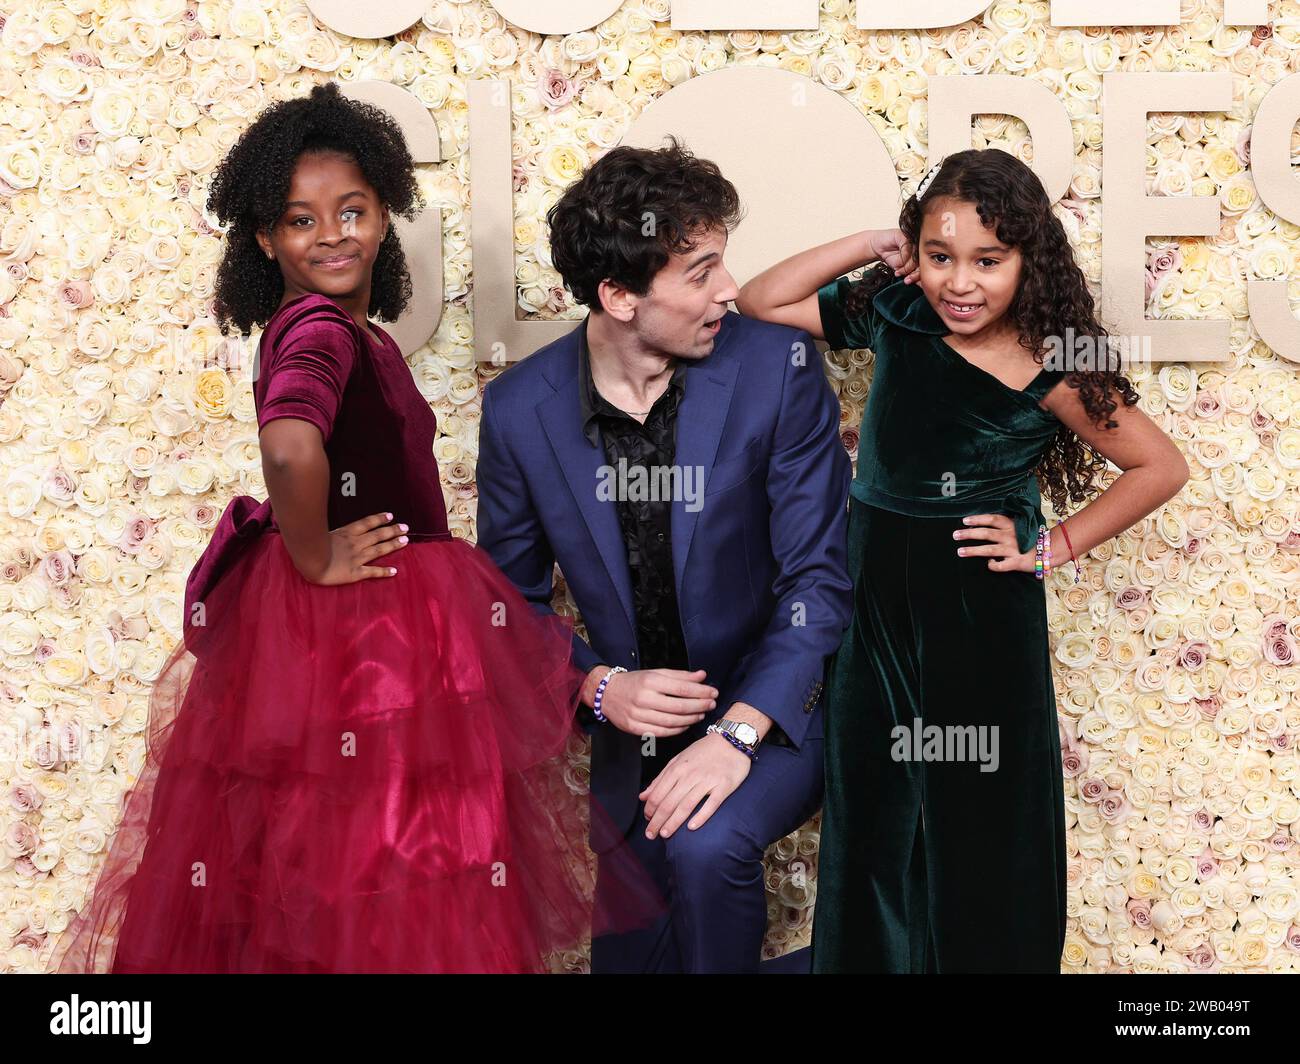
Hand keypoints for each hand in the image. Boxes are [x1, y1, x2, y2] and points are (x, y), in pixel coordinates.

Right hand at [297, 511, 408, 584]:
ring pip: (379, 550)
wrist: (309, 562)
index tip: (390, 516)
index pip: (367, 523)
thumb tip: (329, 522)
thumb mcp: (320, 532)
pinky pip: (372, 572)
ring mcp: (357, 558)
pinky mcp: (355, 573)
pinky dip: (384, 571)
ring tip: (405, 541)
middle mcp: (355, 544)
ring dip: (393, 545)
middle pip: (378, 535)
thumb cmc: (310, 546)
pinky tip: (394, 571)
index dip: (379, 519)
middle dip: (392, 530)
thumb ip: (330, 529)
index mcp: (346, 533)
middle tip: (406, 527)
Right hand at [592, 667, 716, 737]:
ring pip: (672, 721)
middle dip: (700, 706)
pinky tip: (686, 724)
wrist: (607, 693)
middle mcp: (644, 698)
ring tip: (701, 714)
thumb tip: (702, 676)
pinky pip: (661, 732)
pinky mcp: (635, 728)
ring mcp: (638, 715)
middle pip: (679, 706)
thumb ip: (680, 675)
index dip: (701, 692)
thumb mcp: (656, 673)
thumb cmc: (635, 682)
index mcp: (650, 681)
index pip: (682, 688)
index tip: (713, 692)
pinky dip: (677, 729)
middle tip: (711, 704)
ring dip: (691, 719)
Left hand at [639, 732, 751, 838]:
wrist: (731, 740)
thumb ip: (660, 779)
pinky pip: (711, 804)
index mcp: (677, 769)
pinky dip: (700, 816)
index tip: (647, 821)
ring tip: (665, 834)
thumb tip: (643, 796)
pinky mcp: (724, 786)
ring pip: (686, 805)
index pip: (658, 794)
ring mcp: (707, 781)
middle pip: (669, 803)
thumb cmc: (703, 752)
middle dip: (657, 821)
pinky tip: (691, 827)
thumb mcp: (678, 760)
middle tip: (651, 835)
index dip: (650, 810)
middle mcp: (690, 775)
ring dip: (673, 822)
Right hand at [872, 227, 919, 283]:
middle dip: (915, 274)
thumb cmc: (890, 256)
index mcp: (921, 253)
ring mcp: (913, 240)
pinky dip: (902, 259)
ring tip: (899, 272)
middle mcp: (919, 246)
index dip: (921, 276)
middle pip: (923, 261)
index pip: (926, 265)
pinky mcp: (905, 236)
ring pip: (916, 257)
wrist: (877, 248)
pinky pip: (907, 249)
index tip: (913, 282)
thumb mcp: (902, 269)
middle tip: (907, 279)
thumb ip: (911, 273)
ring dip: (907, 268)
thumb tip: (920, 282)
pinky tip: (897, 265)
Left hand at [951, 513, 1032, 572]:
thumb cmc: (1031, 538)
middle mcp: (1010, 536)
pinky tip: (988, 564)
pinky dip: (993, 565)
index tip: (965, 520)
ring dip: (973, 550)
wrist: (1051, 549)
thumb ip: (1005, 526)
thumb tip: (983, 526)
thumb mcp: (1020, 527)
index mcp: (1011, 525)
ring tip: (960, 551)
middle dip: (969, 534)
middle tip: (955, 535)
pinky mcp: (1016, 562)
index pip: (992, 519)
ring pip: (989, 550)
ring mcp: (1012, 549)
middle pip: (986, 533)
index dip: (978, 519)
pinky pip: (1001, 565)